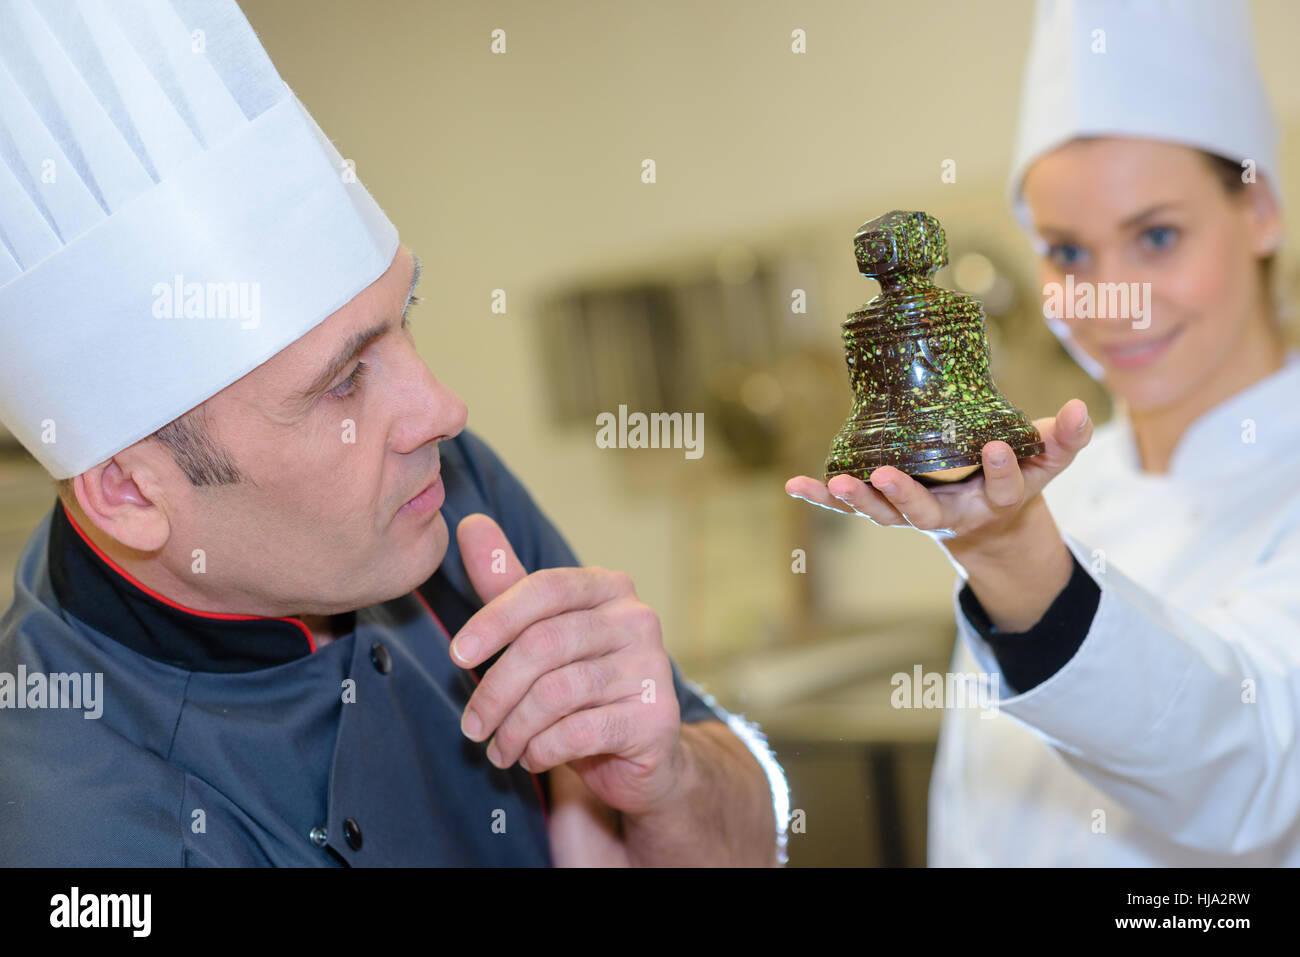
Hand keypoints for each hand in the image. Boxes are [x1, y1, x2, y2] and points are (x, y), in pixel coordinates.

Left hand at [449, 514, 685, 816]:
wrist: (640, 752)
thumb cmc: (581, 685)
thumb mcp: (539, 631)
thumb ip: (506, 583)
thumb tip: (470, 523)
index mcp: (608, 587)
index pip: (543, 588)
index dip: (494, 620)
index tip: (457, 656)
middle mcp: (637, 619)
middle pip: (544, 643)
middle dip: (496, 689)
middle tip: (472, 726)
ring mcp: (651, 668)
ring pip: (557, 692)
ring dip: (514, 728)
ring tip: (500, 749)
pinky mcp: (655, 718)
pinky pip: (580, 731)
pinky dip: (543, 749)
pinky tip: (532, 757)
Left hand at [785, 399, 1091, 551]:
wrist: (987, 522)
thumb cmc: (1014, 478)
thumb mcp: (1045, 462)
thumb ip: (1063, 440)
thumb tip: (1082, 408)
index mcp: (994, 500)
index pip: (1003, 488)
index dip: (1002, 470)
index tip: (998, 446)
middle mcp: (950, 514)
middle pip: (925, 514)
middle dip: (906, 496)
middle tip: (886, 475)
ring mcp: (913, 515)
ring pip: (884, 515)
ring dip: (858, 500)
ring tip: (838, 481)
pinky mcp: (886, 508)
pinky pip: (850, 506)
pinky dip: (823, 497)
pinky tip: (795, 485)